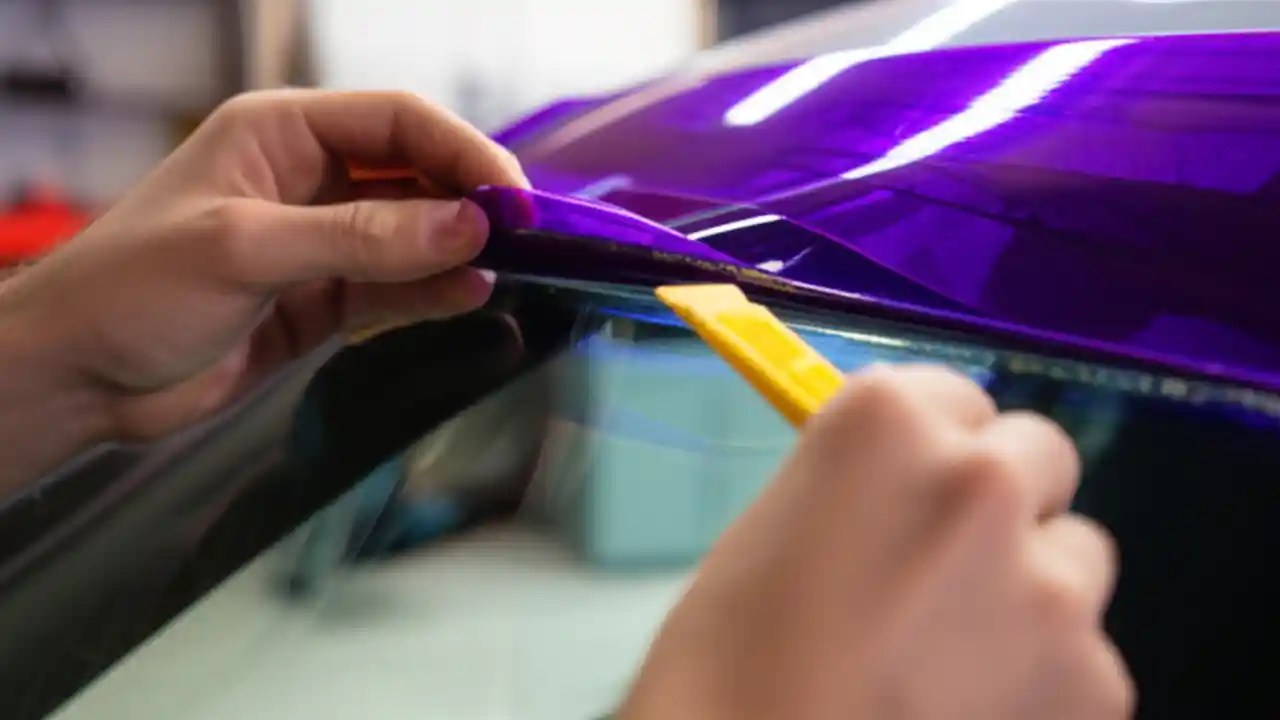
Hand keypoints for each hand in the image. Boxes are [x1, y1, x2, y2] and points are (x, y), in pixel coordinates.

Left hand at [0, 89, 526, 491]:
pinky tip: (470, 298)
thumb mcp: (248, 250)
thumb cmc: (133, 291)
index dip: (462, 150)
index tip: (512, 197)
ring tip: (509, 271)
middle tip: (526, 238)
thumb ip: (363, 238)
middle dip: (469, 202)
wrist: (76, 380)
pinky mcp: (325, 302)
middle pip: (415, 175)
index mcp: (281, 134)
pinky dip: (434, 293)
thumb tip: (469, 226)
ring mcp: (321, 244)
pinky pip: (396, 289)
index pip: (396, 121)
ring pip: (414, 236)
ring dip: (459, 252)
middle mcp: (309, 180)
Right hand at [622, 365, 1133, 719]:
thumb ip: (861, 489)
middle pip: (1036, 455)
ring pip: (1075, 556)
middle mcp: (985, 480)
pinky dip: (1045, 676)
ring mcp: (1052, 583)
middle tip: (943, 568)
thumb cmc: (725, 661)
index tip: (906, 493)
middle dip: (999, 500)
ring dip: (1032, 586)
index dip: (927, 449)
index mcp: (887, 424)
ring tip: (960, 655)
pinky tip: (973, 710)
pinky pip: (1086, 652)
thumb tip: (907, 497)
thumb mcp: (774, 532)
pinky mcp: (1096, 681)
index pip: (950, 393)